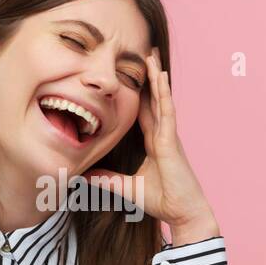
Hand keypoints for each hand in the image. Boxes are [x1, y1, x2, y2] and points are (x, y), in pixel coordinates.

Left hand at [83, 47, 219, 245]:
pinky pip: (167, 111)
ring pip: (161, 98)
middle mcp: (161, 134)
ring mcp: (169, 135)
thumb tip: (83, 174)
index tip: (129, 73)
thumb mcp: (125, 187)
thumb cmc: (161, 201)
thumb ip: (105, 179)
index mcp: (152, 142)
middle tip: (144, 51)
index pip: (142, 110)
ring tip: (152, 53)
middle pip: (152, 98)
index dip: (137, 91)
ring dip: (156, 76)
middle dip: (148, 76)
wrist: (182, 213)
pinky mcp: (172, 141)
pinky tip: (161, 77)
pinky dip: (163, 93)